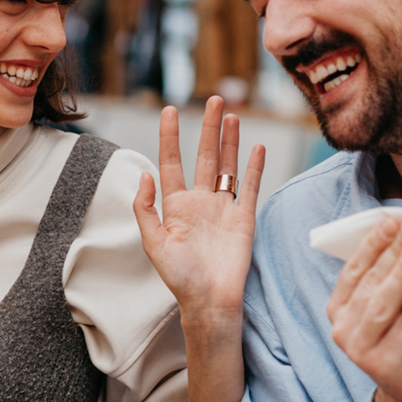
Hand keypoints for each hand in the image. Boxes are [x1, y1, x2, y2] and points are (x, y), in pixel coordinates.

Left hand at [133, 96, 264, 318]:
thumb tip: (143, 175)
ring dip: (230, 140)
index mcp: (176, 205)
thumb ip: (146, 209)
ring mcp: (223, 208)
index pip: (172, 162)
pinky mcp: (244, 218)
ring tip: (232, 115)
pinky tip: (257, 147)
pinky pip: (250, 186)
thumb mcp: (153, 244)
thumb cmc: (179, 278)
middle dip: (209, 128)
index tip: (169, 110)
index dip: (170, 136)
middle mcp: (200, 201)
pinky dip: (254, 166)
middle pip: (205, 155)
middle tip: (213, 100)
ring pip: (228, 166)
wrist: (210, 301)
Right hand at [327, 219, 401, 401]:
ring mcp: (358, 349)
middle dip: (391, 252)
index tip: (391, 219)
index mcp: (338, 308)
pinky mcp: (382, 365)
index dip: (372, 243)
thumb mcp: (400, 302)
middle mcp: (341, 328)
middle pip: (368, 283)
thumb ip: (398, 275)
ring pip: (382, 303)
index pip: (353, 269)